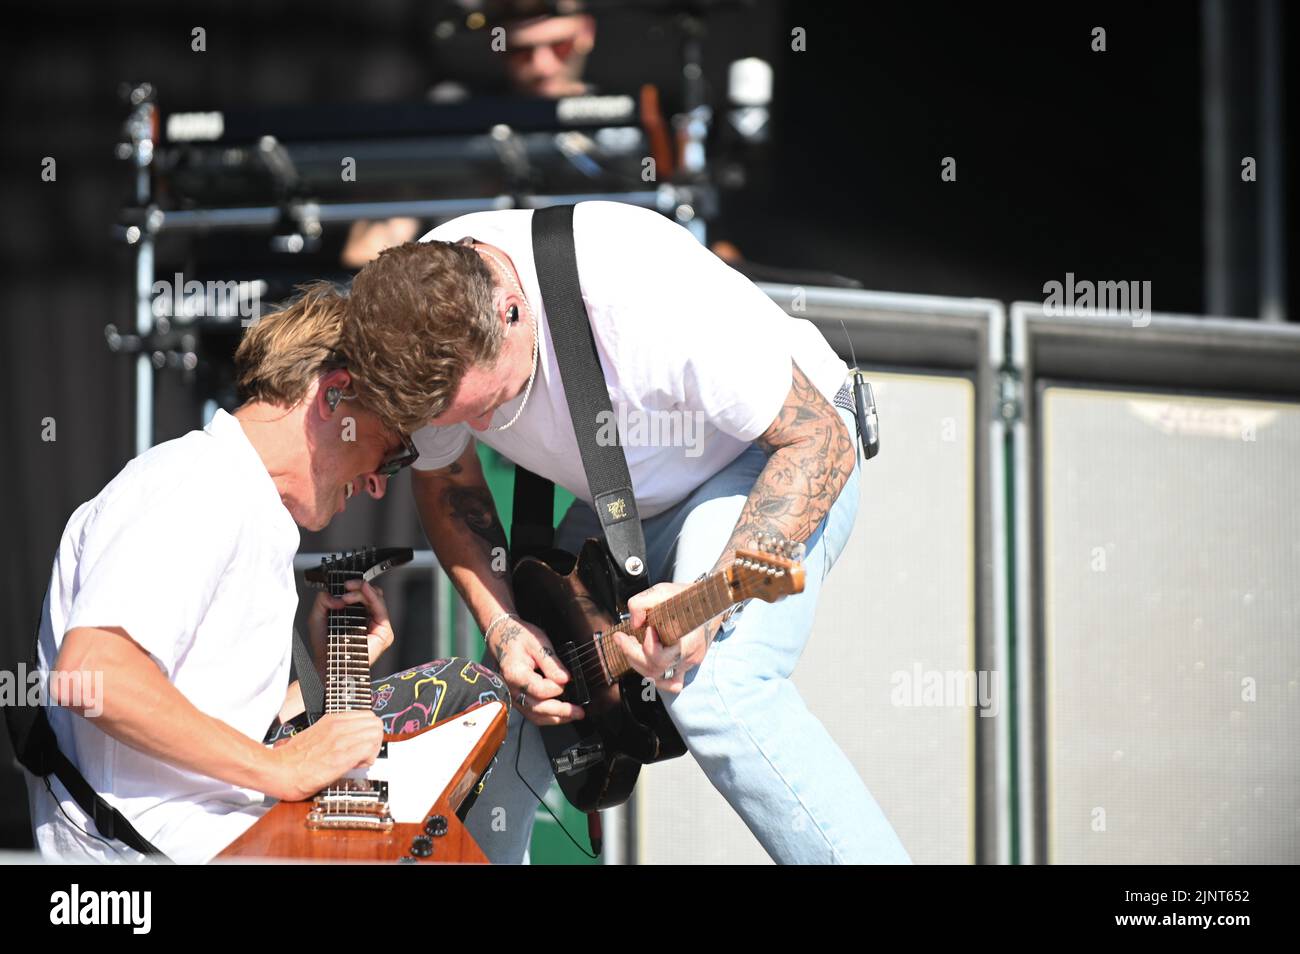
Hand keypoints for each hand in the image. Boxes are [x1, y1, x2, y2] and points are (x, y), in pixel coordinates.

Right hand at [267, 710, 383, 801]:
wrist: (278, 770)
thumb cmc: (292, 759)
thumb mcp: (315, 734)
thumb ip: (332, 733)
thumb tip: (346, 740)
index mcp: (332, 719)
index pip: (367, 715)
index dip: (368, 731)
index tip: (361, 743)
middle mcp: (338, 726)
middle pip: (375, 723)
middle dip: (374, 739)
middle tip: (363, 753)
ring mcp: (340, 739)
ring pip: (376, 733)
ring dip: (373, 749)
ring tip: (359, 760)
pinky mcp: (341, 756)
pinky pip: (369, 749)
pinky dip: (368, 759)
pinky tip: (356, 766)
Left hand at [307, 579, 394, 669]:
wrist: (325, 662)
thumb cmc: (324, 645)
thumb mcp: (318, 616)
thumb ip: (323, 600)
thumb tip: (337, 596)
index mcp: (358, 614)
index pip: (364, 594)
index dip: (355, 586)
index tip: (344, 584)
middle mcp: (369, 618)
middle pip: (373, 593)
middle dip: (359, 586)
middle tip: (347, 587)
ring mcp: (378, 626)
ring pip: (378, 598)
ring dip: (363, 591)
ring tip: (349, 595)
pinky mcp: (383, 632)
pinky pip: (382, 610)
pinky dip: (373, 597)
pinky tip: (363, 592)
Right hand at [491, 617, 584, 725]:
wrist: (501, 635)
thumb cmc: (519, 636)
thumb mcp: (538, 643)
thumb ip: (551, 663)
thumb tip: (565, 680)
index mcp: (516, 674)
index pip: (540, 690)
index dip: (556, 688)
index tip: (567, 680)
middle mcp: (512, 689)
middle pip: (537, 709)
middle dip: (561, 712)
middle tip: (579, 712)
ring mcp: (513, 696)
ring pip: (535, 716)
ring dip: (556, 718)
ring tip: (574, 715)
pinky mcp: (517, 698)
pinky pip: (532, 713)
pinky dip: (547, 717)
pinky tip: (561, 714)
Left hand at [612, 582, 719, 694]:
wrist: (709, 603)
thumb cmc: (686, 598)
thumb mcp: (662, 591)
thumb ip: (641, 603)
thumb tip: (633, 623)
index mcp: (688, 640)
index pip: (661, 658)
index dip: (647, 646)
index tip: (645, 628)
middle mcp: (689, 656)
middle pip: (655, 669)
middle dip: (632, 654)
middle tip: (622, 638)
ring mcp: (688, 664)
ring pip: (658, 678)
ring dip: (638, 664)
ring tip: (631, 646)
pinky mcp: (686, 667)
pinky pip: (669, 683)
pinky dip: (653, 675)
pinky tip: (644, 661)